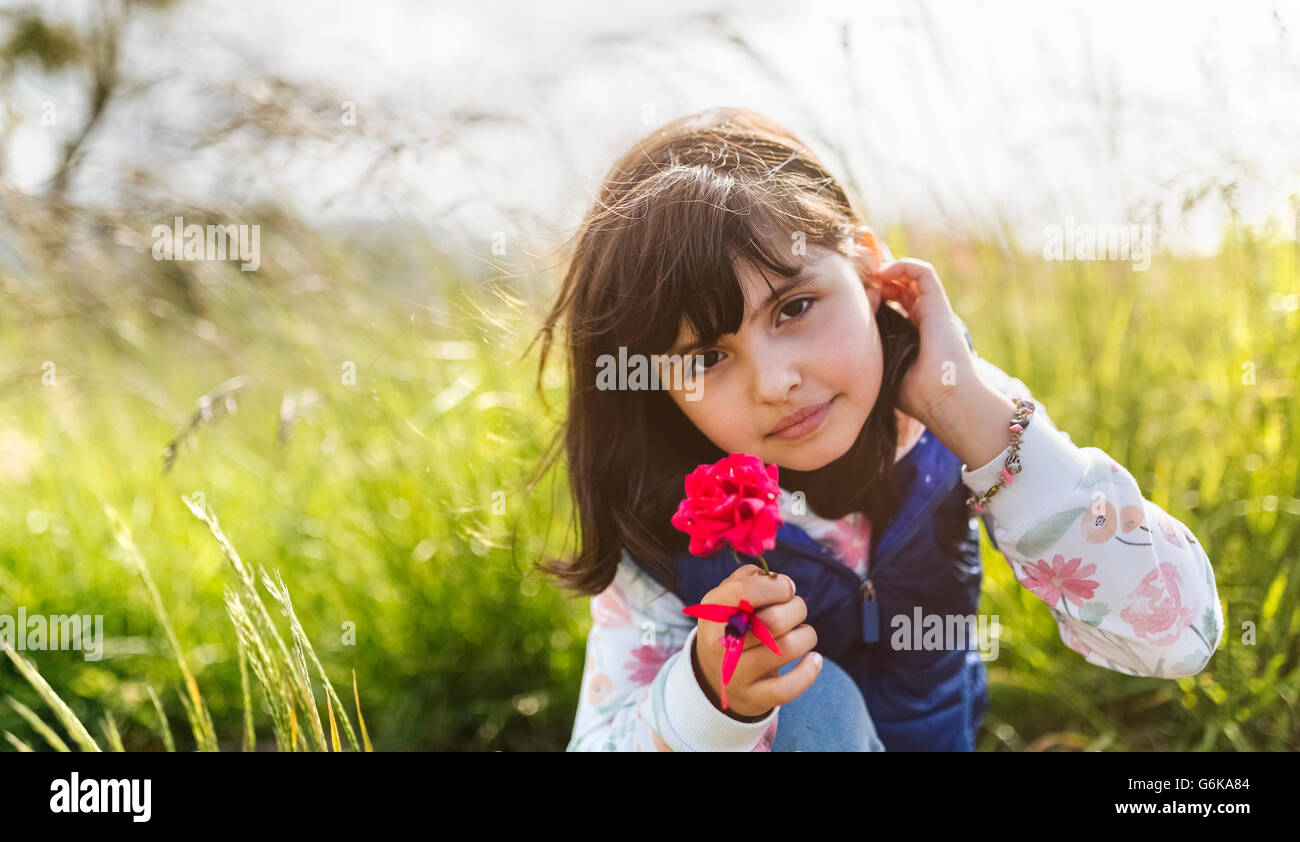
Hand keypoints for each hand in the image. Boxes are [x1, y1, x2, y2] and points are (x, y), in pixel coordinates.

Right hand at [692, 564, 820, 719]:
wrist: (714, 675)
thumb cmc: (730, 625)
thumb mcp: (727, 597)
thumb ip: (749, 578)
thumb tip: (779, 580)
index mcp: (713, 611)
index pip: (745, 592)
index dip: (776, 586)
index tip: (786, 588)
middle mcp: (720, 644)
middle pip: (774, 621)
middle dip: (797, 608)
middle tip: (794, 609)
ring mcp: (735, 674)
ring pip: (788, 649)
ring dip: (806, 635)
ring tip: (801, 633)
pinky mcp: (753, 698)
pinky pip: (789, 687)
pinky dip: (810, 670)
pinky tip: (814, 659)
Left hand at [872, 257, 980, 427]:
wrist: (946, 400)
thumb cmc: (917, 394)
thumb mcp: (887, 369)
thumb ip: (875, 355)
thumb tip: (849, 355)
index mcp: (916, 335)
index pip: (897, 305)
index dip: (877, 296)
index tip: (855, 298)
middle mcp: (925, 320)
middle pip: (903, 288)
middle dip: (880, 281)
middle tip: (860, 283)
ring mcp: (933, 311)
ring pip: (914, 277)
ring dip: (890, 270)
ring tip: (870, 276)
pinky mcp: (938, 306)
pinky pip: (924, 273)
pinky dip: (904, 266)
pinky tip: (883, 274)